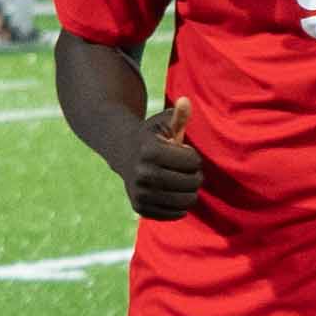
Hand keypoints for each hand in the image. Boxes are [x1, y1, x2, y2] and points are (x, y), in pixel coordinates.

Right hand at [121, 96, 204, 219]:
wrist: (121, 152)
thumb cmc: (150, 137)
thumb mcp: (162, 124)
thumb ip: (178, 115)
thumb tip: (187, 101)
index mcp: (150, 152)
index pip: (194, 162)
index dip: (192, 156)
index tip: (180, 151)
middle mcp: (143, 174)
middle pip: (192, 183)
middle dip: (194, 175)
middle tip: (183, 169)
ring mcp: (140, 193)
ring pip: (187, 201)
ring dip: (190, 191)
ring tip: (180, 180)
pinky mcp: (140, 208)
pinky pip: (176, 214)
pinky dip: (180, 206)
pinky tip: (171, 193)